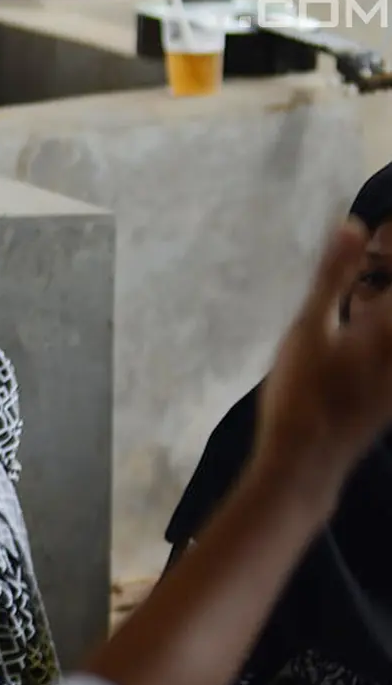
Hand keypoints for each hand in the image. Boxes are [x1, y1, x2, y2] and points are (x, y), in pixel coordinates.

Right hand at [255, 220, 391, 495]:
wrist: (308, 459)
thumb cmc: (302, 393)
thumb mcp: (308, 329)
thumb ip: (332, 277)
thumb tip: (352, 224)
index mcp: (390, 323)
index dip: (390, 244)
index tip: (375, 231)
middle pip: (391, 296)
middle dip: (383, 271)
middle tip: (365, 254)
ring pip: (388, 319)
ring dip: (378, 299)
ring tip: (355, 290)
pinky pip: (387, 346)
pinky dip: (376, 323)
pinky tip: (356, 319)